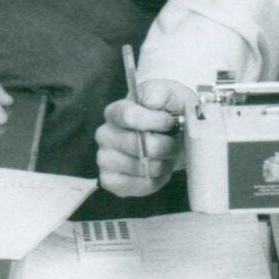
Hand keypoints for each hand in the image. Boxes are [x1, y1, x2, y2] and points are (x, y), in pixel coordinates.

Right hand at [95, 78, 190, 196]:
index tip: (170, 122)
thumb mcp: (168, 94)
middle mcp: (104, 135)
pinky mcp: (112, 182)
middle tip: (174, 142)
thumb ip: (159, 92)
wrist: (170, 135)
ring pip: (142, 167)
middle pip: (137, 145)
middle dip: (165, 145)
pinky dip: (157, 179)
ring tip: (167, 155)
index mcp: (115, 111)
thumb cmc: (167, 113)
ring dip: (163, 163)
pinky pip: (140, 185)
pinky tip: (160, 169)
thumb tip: (150, 102)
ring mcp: (105, 159)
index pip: (129, 116)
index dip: (155, 121)